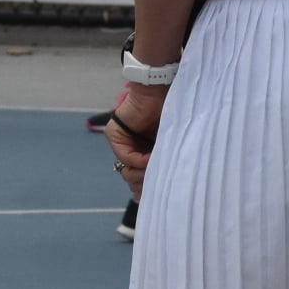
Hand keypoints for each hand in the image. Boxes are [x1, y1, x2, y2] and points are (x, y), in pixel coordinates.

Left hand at [104, 85, 166, 202]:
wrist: (164, 90)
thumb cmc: (174, 114)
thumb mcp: (172, 146)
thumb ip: (166, 164)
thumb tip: (166, 193)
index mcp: (145, 155)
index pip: (139, 183)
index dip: (149, 192)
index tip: (160, 198)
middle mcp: (132, 151)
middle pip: (133, 181)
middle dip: (147, 185)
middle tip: (161, 183)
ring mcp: (122, 144)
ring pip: (128, 173)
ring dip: (145, 173)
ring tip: (159, 167)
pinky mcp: (114, 135)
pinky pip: (125, 157)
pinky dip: (139, 160)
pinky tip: (151, 157)